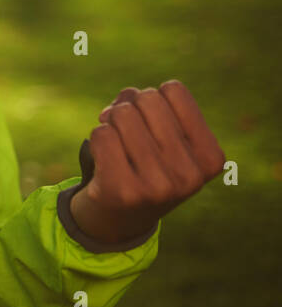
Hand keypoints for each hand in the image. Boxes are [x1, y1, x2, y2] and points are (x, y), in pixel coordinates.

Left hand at [69, 81, 224, 244]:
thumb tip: (114, 111)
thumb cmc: (143, 163)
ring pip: (120, 115)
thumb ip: (143, 103)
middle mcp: (189, 175)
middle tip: (127, 134)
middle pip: (146, 99)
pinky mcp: (121, 191)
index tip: (150, 122)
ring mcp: (156, 186)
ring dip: (110, 124)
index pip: (174, 90)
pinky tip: (103, 160)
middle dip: (129, 108)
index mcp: (210, 158)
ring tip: (116, 147)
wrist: (121, 216)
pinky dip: (96, 139)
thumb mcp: (161, 135)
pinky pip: (101, 134)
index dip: (153, 98)